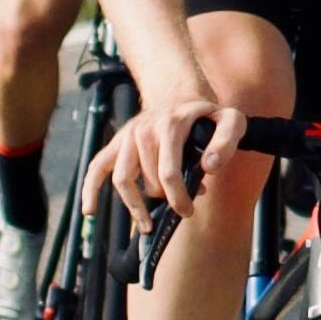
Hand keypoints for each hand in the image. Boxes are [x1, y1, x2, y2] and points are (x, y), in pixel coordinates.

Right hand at [83, 98, 247, 229]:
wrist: (179, 94)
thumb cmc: (206, 115)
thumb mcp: (230, 120)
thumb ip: (227, 141)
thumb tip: (209, 167)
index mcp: (170, 125)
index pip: (169, 172)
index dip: (178, 198)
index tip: (188, 211)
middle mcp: (143, 129)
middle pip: (148, 181)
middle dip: (164, 199)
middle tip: (179, 206)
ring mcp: (127, 136)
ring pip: (123, 179)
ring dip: (134, 206)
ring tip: (146, 225)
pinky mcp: (116, 143)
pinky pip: (97, 167)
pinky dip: (90, 189)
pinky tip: (90, 210)